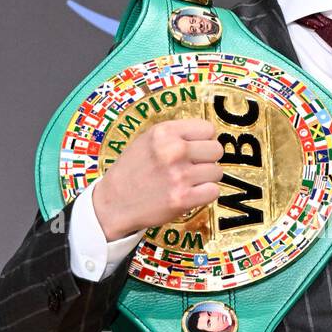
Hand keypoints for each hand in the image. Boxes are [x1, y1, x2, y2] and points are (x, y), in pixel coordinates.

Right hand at [91, 118, 223, 239]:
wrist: (114, 202)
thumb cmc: (131, 171)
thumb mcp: (147, 140)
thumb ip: (175, 134)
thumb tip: (207, 135)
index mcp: (164, 132)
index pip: (208, 128)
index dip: (204, 140)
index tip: (197, 148)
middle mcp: (173, 150)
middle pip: (217, 150)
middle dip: (208, 159)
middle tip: (193, 166)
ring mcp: (180, 175)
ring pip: (217, 172)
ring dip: (206, 178)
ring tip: (188, 181)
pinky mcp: (183, 198)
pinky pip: (214, 191)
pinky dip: (205, 194)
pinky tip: (191, 193)